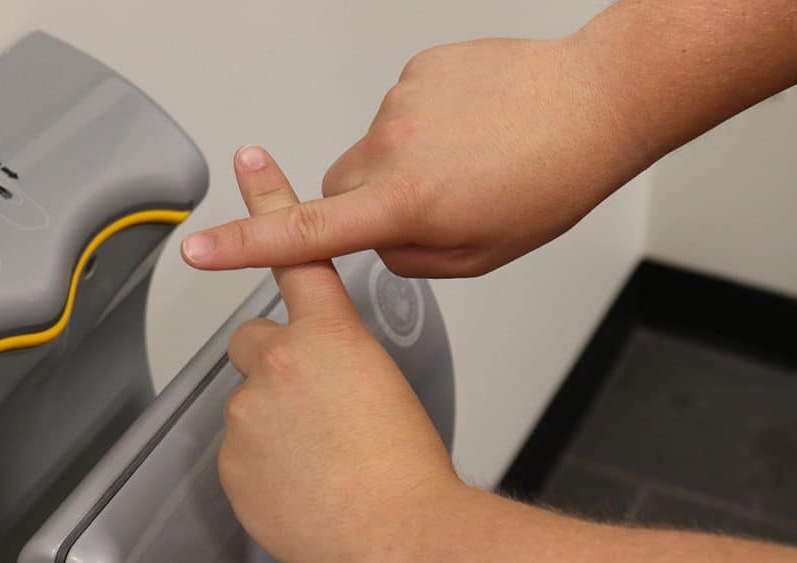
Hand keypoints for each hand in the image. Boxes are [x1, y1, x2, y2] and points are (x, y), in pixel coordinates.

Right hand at [182, 37, 648, 277]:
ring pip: (370, 148)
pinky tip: (470, 128)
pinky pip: (397, 109)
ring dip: (401, 161)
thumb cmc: (551, 180)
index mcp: (406, 203)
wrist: (595, 101)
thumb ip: (409, 259)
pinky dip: (422, 124)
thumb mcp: (479, 255)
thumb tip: (376, 240)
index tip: (200, 250)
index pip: (304, 234)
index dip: (244, 245)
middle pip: (337, 186)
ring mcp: (401, 101)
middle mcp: (392, 147)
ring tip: (467, 159)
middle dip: (365, 202)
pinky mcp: (417, 68)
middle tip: (429, 204)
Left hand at [219, 145, 461, 562]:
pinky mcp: (230, 460)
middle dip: (272, 362)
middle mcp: (278, 361)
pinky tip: (301, 482)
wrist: (398, 533)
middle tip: (311, 404)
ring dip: (270, 420)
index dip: (269, 199)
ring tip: (317, 456)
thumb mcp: (385, 384)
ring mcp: (247, 412)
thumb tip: (321, 374)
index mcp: (328, 335)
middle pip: (252, 340)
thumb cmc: (408, 466)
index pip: (296, 250)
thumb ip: (340, 362)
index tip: (250, 162)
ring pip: (246, 402)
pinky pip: (239, 451)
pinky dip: (261, 462)